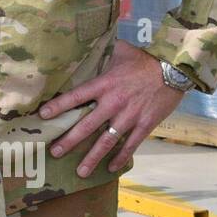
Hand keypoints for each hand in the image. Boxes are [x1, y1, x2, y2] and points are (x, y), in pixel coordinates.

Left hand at [40, 41, 186, 177]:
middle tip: (54, 152)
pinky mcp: (145, 124)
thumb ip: (102, 54)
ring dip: (92, 157)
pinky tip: (110, 168)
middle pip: (87, 125)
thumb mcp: (120, 51)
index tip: (42, 116)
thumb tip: (86, 44)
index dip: (58, 107)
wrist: (175, 69)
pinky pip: (131, 145)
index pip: (76, 96)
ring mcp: (130, 116)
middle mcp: (114, 102)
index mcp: (104, 84)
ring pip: (107, 141)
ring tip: (80, 171)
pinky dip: (120, 157)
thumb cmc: (145, 59)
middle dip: (69, 140)